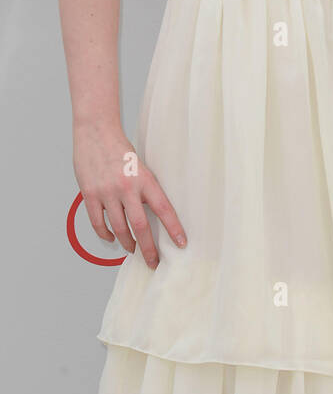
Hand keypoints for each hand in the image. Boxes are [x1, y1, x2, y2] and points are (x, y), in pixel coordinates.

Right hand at [73, 120, 186, 269]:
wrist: (96, 132)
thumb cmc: (120, 149)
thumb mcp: (140, 167)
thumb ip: (145, 188)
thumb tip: (153, 212)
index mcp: (144, 179)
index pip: (164, 208)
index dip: (173, 228)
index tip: (182, 243)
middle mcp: (127, 187)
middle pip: (140, 226)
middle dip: (148, 248)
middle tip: (153, 262)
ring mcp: (107, 192)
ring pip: (119, 228)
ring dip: (127, 243)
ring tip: (132, 250)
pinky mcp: (90, 194)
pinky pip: (98, 222)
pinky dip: (105, 234)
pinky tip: (111, 238)